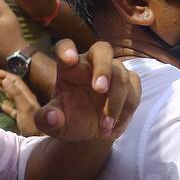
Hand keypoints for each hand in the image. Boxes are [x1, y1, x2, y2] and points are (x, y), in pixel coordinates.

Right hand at [0, 68, 44, 136]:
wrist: (40, 141)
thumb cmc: (33, 125)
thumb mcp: (25, 107)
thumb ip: (16, 94)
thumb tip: (6, 80)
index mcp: (28, 96)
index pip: (15, 81)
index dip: (4, 75)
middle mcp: (27, 101)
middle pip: (14, 86)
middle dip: (3, 80)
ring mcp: (26, 110)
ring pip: (14, 96)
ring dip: (4, 90)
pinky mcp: (24, 119)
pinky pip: (14, 109)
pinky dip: (8, 105)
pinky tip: (3, 106)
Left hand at [20, 40, 139, 141]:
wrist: (89, 132)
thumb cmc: (68, 120)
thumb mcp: (52, 124)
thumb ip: (46, 119)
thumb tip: (52, 117)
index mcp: (69, 67)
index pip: (65, 48)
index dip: (66, 49)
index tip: (68, 59)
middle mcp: (91, 64)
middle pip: (102, 50)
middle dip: (103, 68)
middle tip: (100, 89)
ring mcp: (113, 72)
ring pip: (121, 76)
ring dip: (115, 102)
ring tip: (105, 126)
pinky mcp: (129, 85)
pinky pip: (134, 91)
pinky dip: (126, 109)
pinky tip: (114, 126)